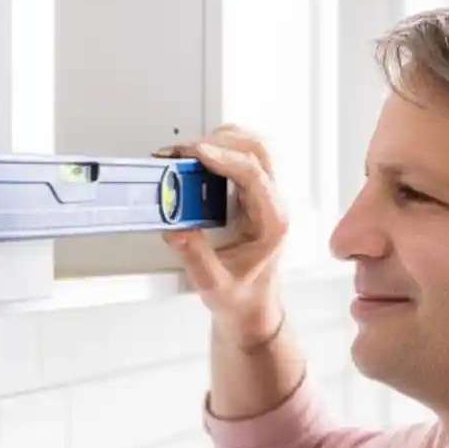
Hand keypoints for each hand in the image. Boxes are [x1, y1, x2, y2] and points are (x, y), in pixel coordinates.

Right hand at [158, 125, 288, 346]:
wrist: (250, 306)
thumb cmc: (241, 297)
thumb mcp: (214, 285)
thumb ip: (195, 258)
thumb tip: (176, 228)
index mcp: (272, 222)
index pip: (254, 175)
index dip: (223, 158)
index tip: (195, 153)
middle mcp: (271, 203)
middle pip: (257, 150)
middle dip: (219, 141)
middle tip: (184, 151)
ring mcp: (263, 196)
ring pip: (251, 147)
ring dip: (218, 141)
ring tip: (185, 155)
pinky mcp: (250, 193)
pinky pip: (239, 158)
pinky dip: (216, 150)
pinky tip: (193, 161)